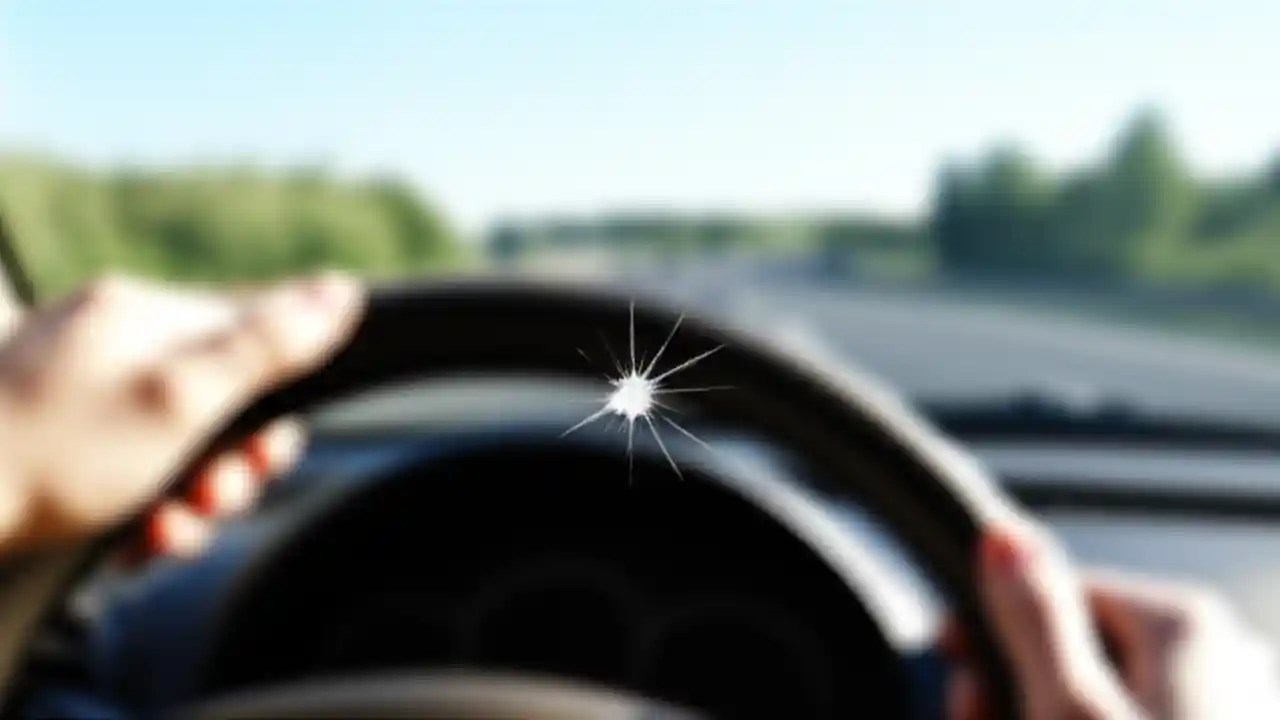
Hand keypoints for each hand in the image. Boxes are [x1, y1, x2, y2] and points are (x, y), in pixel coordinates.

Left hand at [0, 273, 362, 556]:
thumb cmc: (52, 452)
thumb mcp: (182, 397)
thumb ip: (269, 344)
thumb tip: (341, 290)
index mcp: (142, 316)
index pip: (251, 336)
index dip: (274, 404)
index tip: (268, 449)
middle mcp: (111, 342)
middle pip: (216, 399)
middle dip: (230, 461)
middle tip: (215, 495)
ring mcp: (79, 391)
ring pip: (176, 442)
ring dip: (190, 495)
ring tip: (169, 528)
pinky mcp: (57, 440)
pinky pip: (131, 467)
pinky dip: (144, 506)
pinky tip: (135, 537)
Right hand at [943, 520, 1279, 718]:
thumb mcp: (1069, 709)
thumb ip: (1034, 616)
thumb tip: (1004, 535)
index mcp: (1188, 622)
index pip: (1056, 591)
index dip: (993, 633)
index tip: (960, 676)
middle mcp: (1226, 652)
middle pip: (1081, 646)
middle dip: (1018, 681)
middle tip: (982, 719)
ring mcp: (1233, 707)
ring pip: (1108, 691)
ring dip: (1045, 709)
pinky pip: (1141, 717)